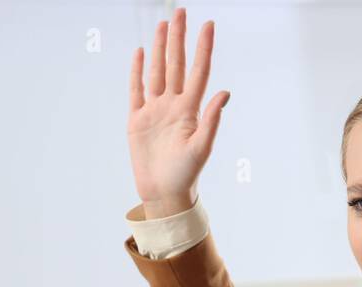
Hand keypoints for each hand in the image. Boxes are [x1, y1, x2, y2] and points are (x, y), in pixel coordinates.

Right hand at [127, 7, 229, 218]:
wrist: (163, 194)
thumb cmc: (185, 175)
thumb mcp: (201, 148)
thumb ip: (211, 120)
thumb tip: (225, 93)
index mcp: (190, 110)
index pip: (198, 71)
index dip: (203, 48)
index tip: (209, 25)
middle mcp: (173, 105)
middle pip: (175, 64)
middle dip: (178, 38)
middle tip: (180, 11)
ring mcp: (155, 110)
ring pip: (157, 71)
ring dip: (159, 48)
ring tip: (163, 24)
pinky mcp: (137, 119)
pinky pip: (136, 89)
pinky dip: (137, 71)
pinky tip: (141, 53)